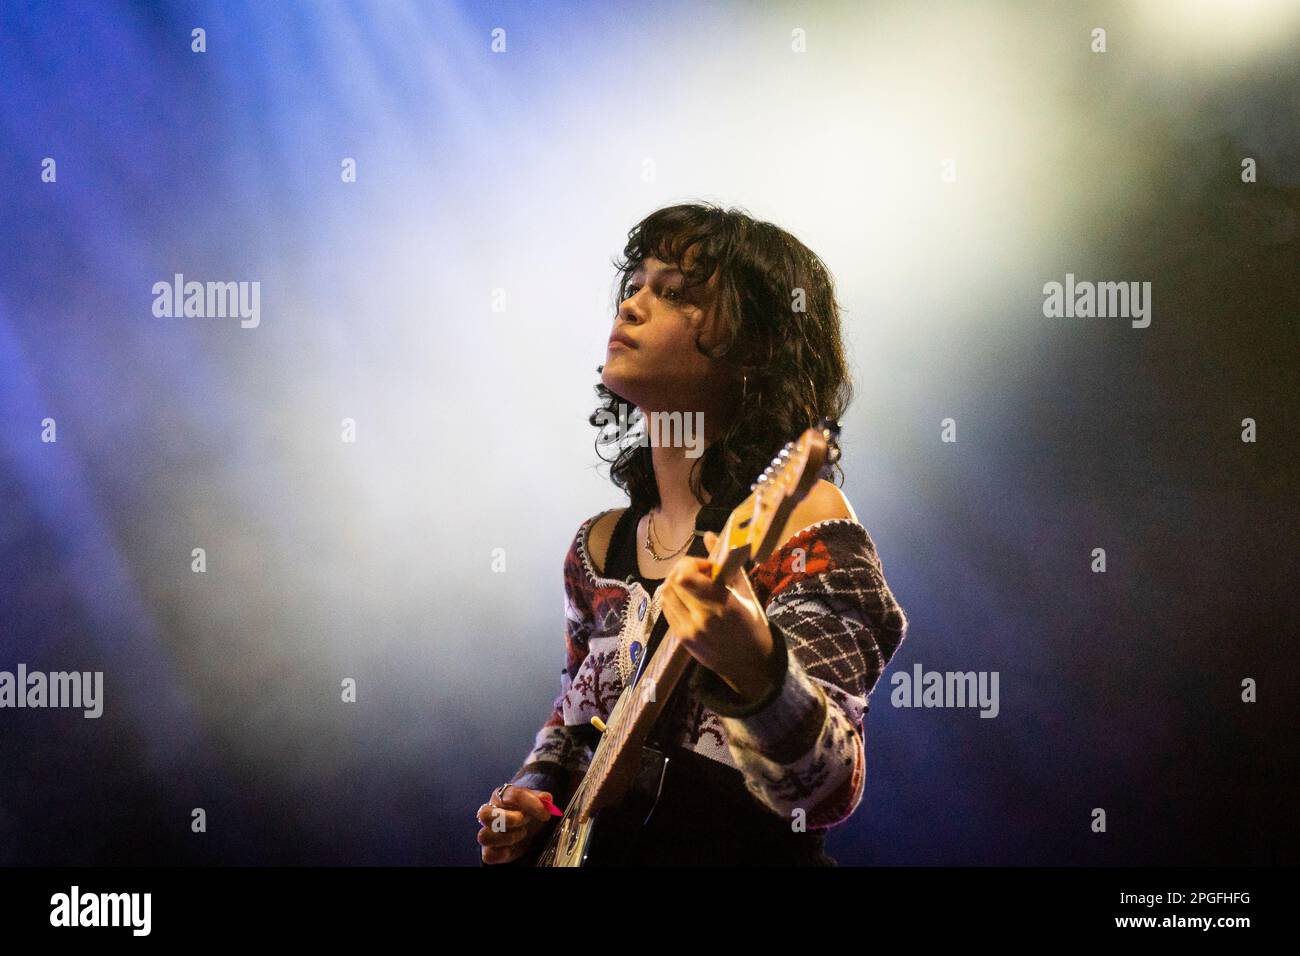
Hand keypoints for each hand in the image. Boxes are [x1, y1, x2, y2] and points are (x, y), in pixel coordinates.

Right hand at [476, 784, 553, 863]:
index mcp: (502, 796)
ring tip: (522, 834)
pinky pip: (488, 855)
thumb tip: (546, 799)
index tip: (544, 812)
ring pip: (484, 836)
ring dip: (507, 837)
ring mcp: (488, 832)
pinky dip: (502, 853)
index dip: (530, 803)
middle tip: (525, 820)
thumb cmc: (529, 812)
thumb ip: (542, 799)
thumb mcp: (537, 803)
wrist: (526, 827)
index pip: (512, 795)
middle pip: (484, 814)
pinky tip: (513, 848)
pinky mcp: (490, 851)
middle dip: (508, 818)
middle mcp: (490, 813)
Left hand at [659, 530, 777, 704]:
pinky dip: (673, 598)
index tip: (707, 567)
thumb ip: (727, 563)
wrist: (750, 666)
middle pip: (672, 582)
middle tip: (699, 573)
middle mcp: (701, 618)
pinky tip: (689, 599)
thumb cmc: (753, 624)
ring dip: (675, 583)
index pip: (685, 576)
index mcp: (722, 604)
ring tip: (693, 586)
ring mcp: (688, 630)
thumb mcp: (746, 592)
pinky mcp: (681, 638)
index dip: (691, 564)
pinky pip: (666, 609)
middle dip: (683, 570)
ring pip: (665, 594)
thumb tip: (710, 535)